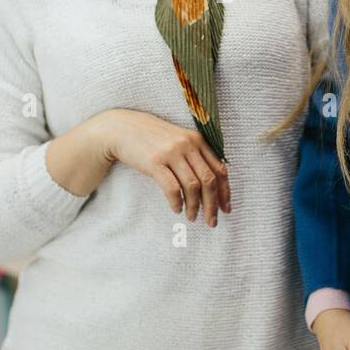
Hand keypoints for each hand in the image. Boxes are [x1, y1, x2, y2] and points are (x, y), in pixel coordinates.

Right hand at [97, 109, 229, 226]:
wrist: (123, 128)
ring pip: (193, 186)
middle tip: (212, 221)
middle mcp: (187, 144)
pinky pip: (172, 188)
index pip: (219, 169)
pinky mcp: (154, 162)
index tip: (226, 208)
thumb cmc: (152, 138)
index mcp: (197, 140)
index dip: (225, 192)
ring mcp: (171, 153)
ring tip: (191, 217)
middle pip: (209, 180)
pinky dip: (177, 202)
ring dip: (194, 206)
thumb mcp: (178, 140)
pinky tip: (176, 208)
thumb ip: (195, 156)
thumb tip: (212, 185)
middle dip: (212, 205)